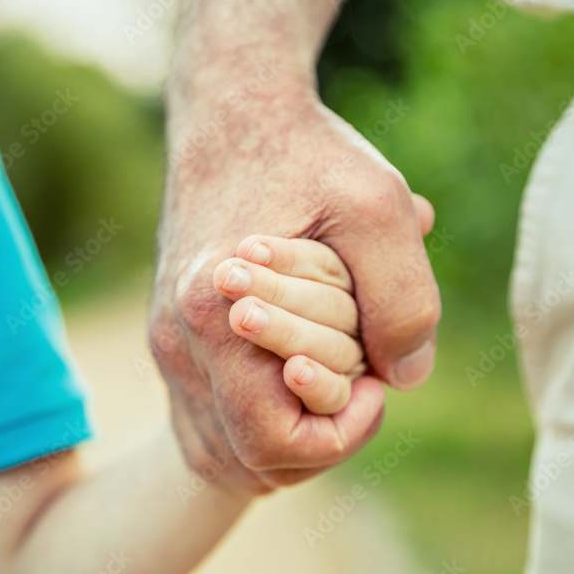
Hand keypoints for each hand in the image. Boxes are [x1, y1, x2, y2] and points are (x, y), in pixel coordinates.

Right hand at [150, 82, 440, 496]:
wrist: (235, 114)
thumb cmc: (309, 155)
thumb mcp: (380, 208)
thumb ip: (405, 301)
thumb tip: (403, 380)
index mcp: (215, 316)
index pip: (274, 443)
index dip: (342, 431)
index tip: (377, 378)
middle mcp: (178, 343)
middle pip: (250, 460)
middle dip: (322, 436)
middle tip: (360, 378)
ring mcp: (168, 345)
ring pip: (225, 451)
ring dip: (290, 435)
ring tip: (330, 380)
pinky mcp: (173, 339)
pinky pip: (208, 421)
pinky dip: (258, 422)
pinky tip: (296, 381)